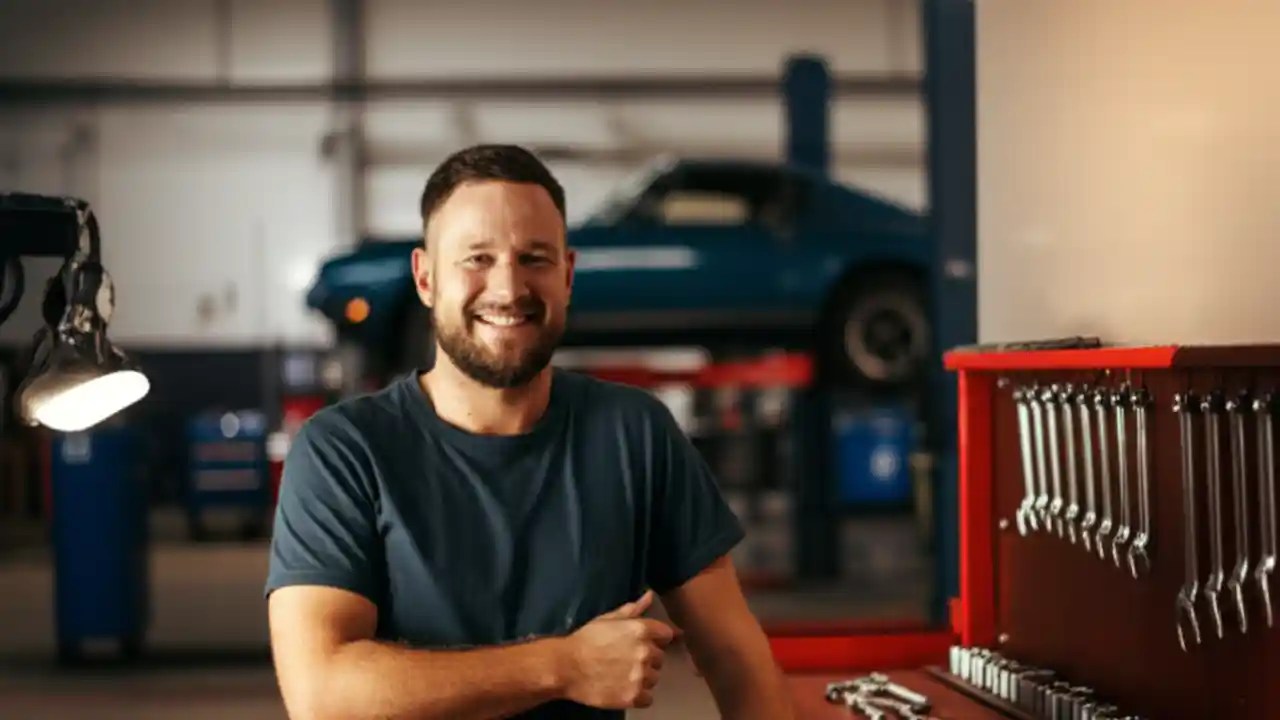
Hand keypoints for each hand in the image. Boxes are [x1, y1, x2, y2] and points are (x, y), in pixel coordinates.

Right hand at [558, 590, 679, 708]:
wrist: (566, 667)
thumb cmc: (585, 640)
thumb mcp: (608, 619)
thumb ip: (633, 609)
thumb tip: (650, 595)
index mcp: (641, 630)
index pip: (666, 635)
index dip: (655, 639)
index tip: (642, 643)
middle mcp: (645, 652)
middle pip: (660, 658)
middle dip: (647, 659)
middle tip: (626, 660)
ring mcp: (641, 676)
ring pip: (654, 678)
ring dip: (643, 678)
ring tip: (623, 675)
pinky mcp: (634, 696)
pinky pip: (648, 698)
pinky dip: (639, 696)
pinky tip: (624, 689)